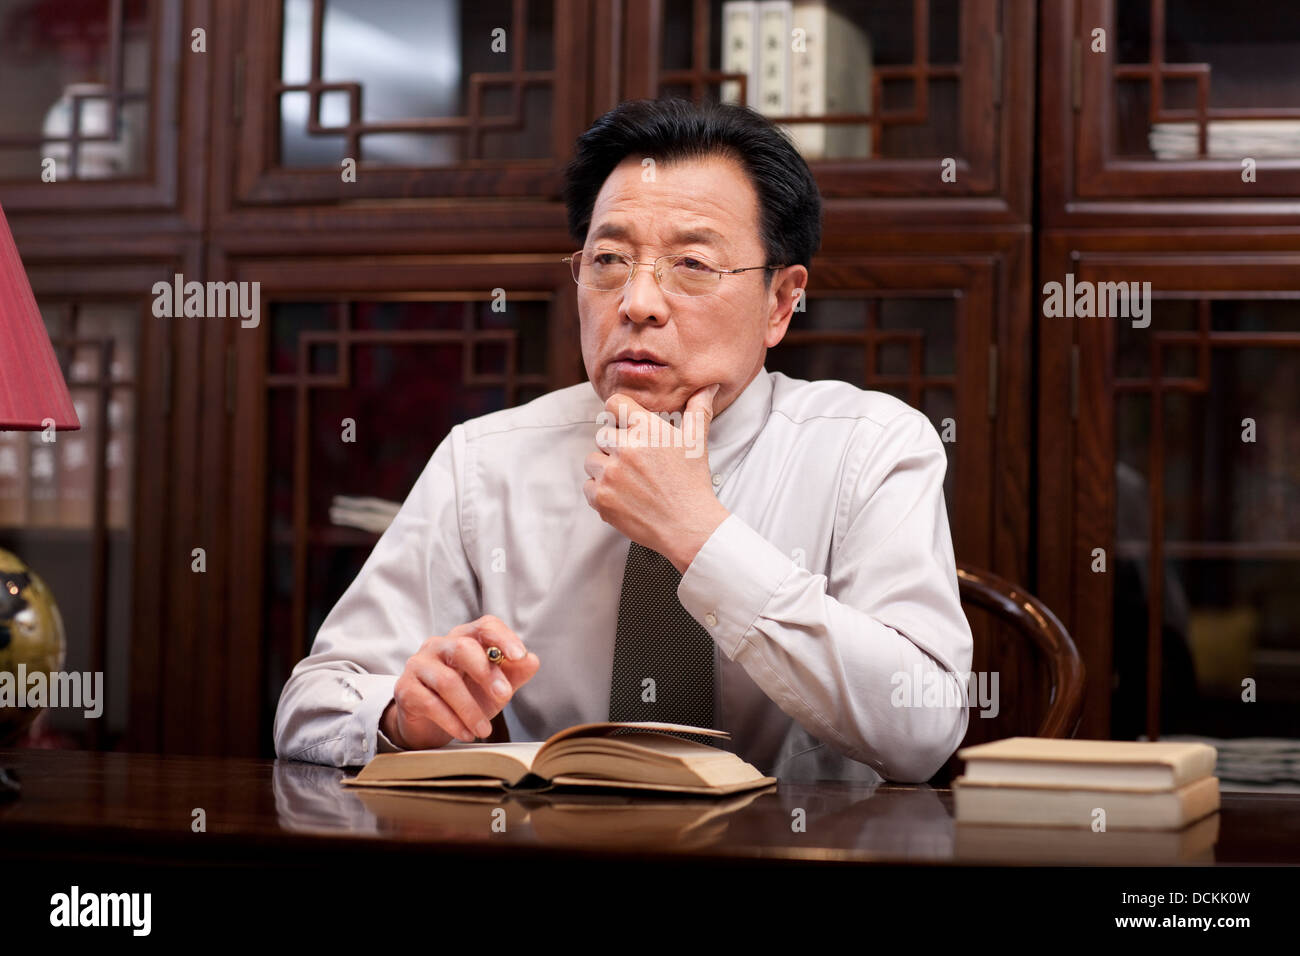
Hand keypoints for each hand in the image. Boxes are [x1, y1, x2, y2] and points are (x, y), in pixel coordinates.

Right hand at [380, 615, 539, 749]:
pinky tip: (466, 733)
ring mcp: (419, 664)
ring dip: (470, 709)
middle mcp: (439, 645)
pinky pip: (430, 702)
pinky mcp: (405, 688)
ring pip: (447, 680)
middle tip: (504, 696)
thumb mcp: (494, 689)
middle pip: (463, 648)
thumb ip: (514, 674)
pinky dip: (452, 721)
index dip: (503, 637)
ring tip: (484, 729)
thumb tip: (532, 661)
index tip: (519, 655)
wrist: (428, 725)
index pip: (485, 626)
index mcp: (464, 638)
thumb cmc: (465, 698)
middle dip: (487, 673)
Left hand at [583, 383, 730, 572]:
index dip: (619, 414)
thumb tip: (708, 386)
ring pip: (592, 460)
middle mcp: (625, 448)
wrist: (688, 527)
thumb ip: (698, 410)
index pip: (614, 404)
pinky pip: (588, 485)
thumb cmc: (693, 483)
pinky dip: (600, 491)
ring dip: (605, 468)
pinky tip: (622, 496)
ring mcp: (611, 474)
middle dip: (614, 446)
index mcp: (647, 429)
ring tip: (629, 481)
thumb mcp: (697, 443)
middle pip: (602, 434)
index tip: (626, 427)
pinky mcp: (601, 498)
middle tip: (635, 463)